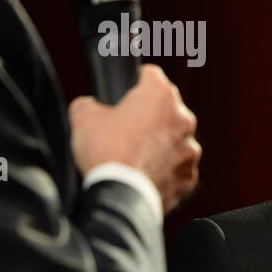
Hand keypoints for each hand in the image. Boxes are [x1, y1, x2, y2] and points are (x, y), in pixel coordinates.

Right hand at [69, 64, 201, 214]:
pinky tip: (144, 176)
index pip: (150, 74)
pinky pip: (176, 168)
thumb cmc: (106, 153)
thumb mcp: (83, 117)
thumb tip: (89, 107)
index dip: (134, 82)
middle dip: (148, 117)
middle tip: (124, 131)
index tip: (125, 94)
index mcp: (160, 95)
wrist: (120, 197)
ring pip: (174, 140)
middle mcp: (183, 118)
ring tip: (134, 157)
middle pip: (165, 109)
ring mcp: (189, 150)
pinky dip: (164, 171)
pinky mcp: (189, 177)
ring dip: (159, 145)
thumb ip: (88, 103)